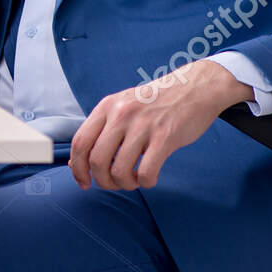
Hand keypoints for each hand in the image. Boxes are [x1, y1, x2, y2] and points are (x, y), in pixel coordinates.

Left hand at [68, 59, 253, 190]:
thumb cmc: (157, 102)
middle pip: (96, 161)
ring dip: (124, 184)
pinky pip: (145, 173)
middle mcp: (121, 114)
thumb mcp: (123, 106)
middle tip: (113, 183)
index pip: (80, 142)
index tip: (84, 182)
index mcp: (107, 106)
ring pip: (119, 171)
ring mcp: (142, 126)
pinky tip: (149, 177)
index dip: (77, 168)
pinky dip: (145, 182)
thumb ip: (103, 129)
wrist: (194, 88)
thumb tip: (78, 161)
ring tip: (133, 180)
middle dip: (102, 181)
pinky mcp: (165, 137)